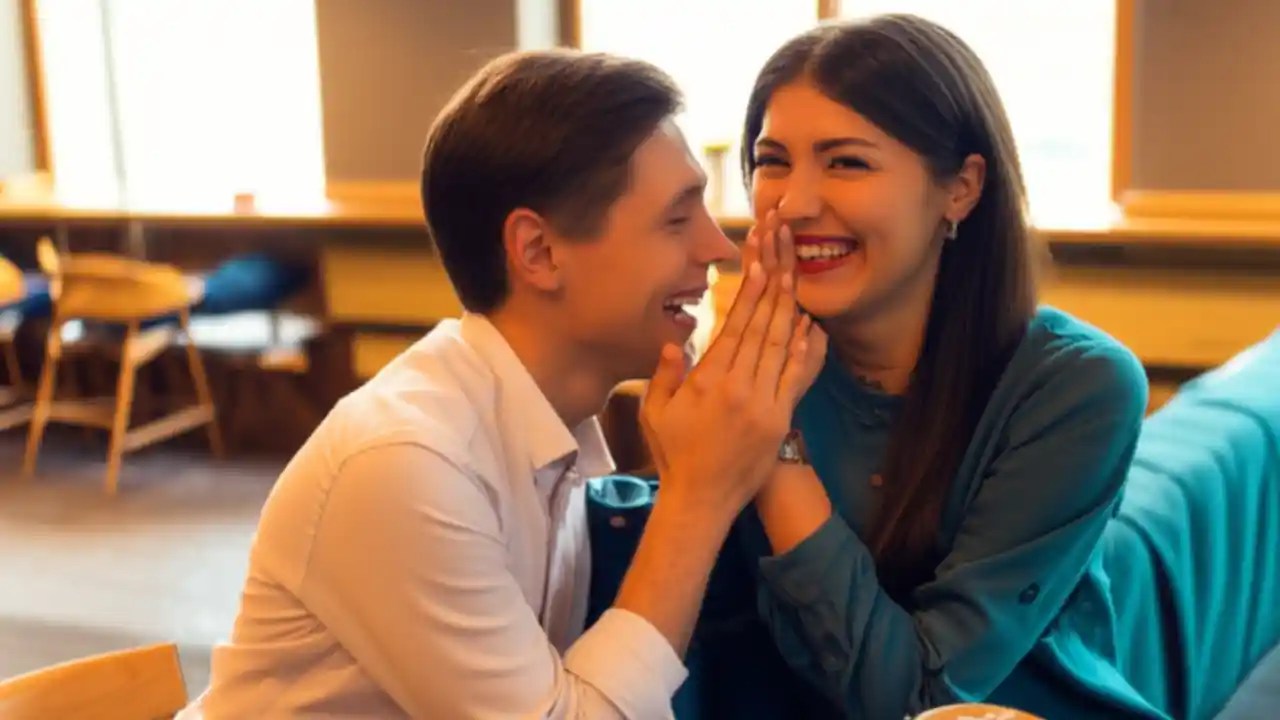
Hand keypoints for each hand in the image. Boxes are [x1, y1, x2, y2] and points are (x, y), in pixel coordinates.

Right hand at [640, 211, 818, 519]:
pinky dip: (804, 350)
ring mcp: (764, 404)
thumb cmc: (673, 454)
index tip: (758, 265)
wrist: (701, 500)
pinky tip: (809, 326)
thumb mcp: (655, 412)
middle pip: (762, 329)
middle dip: (774, 290)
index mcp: (708, 382)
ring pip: (781, 348)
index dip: (749, 294)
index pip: (734, 327)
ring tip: (796, 280)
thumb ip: (665, 374)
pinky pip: (796, 378)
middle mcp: (739, 388)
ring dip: (790, 311)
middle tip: (784, 258)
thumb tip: (674, 341)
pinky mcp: (780, 420)